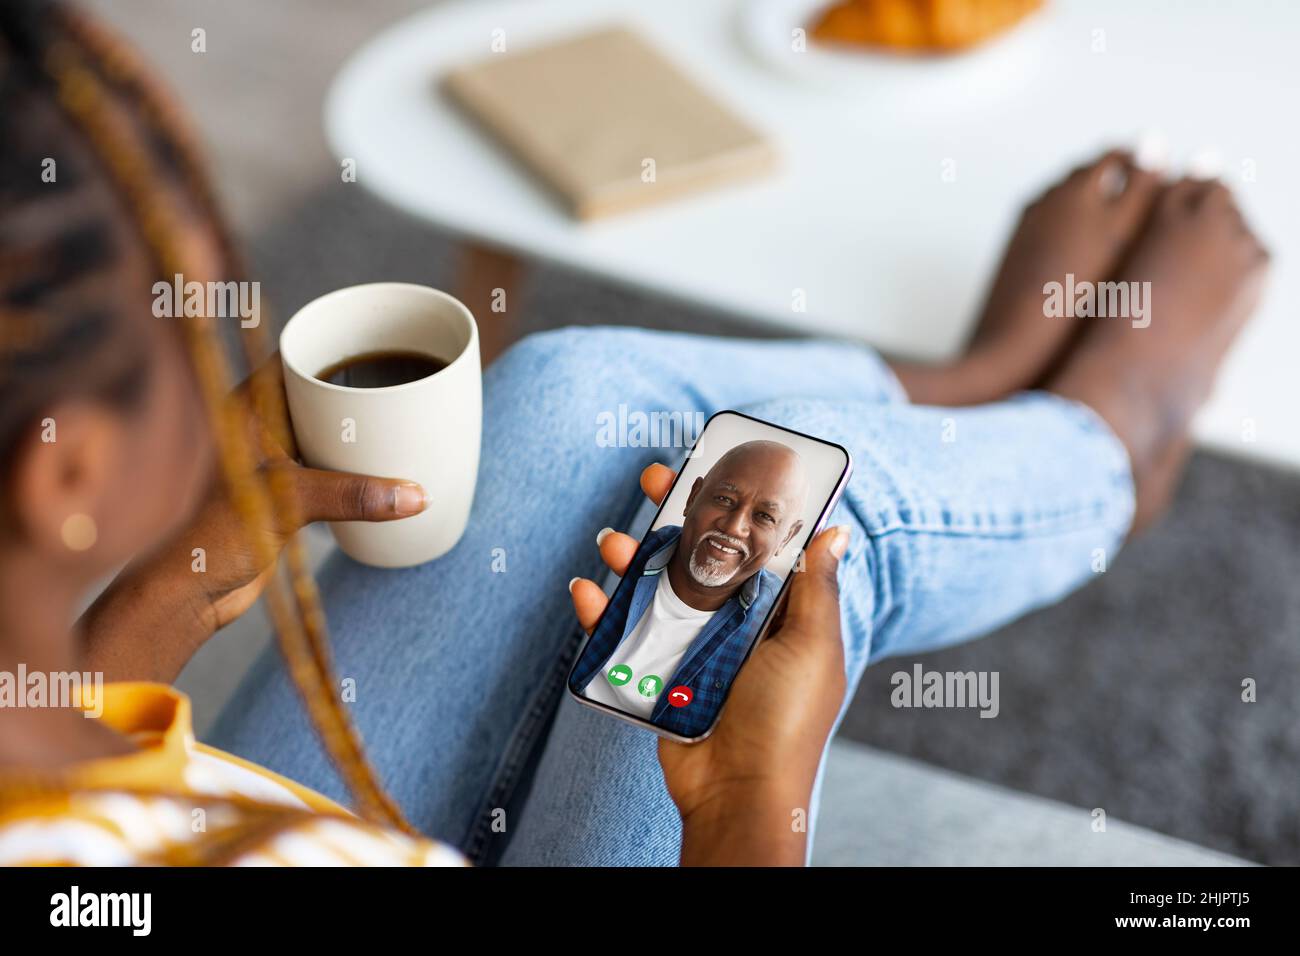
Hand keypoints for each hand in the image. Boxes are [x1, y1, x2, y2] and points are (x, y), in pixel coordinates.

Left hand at [80, 359, 427, 680]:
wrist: (189, 595)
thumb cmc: (212, 538)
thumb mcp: (289, 503)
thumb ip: (352, 495)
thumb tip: (416, 496)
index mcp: (245, 410)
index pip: (293, 360)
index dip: (331, 347)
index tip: (374, 340)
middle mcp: (258, 428)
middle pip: (316, 394)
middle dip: (357, 389)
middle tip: (401, 382)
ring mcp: (272, 462)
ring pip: (324, 433)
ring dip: (358, 433)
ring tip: (403, 422)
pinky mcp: (285, 496)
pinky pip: (328, 469)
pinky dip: (355, 467)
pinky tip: (384, 468)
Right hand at [570, 464, 849, 864]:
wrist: (737, 792)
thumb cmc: (785, 720)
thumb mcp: (812, 646)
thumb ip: (815, 588)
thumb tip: (836, 531)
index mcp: (775, 611)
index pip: (754, 542)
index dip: (735, 502)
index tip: (715, 465)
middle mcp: (733, 622)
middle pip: (698, 554)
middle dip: (674, 513)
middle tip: (653, 479)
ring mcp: (691, 646)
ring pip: (655, 586)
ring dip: (630, 558)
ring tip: (613, 544)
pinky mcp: (655, 672)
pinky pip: (622, 634)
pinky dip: (598, 612)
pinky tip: (586, 593)